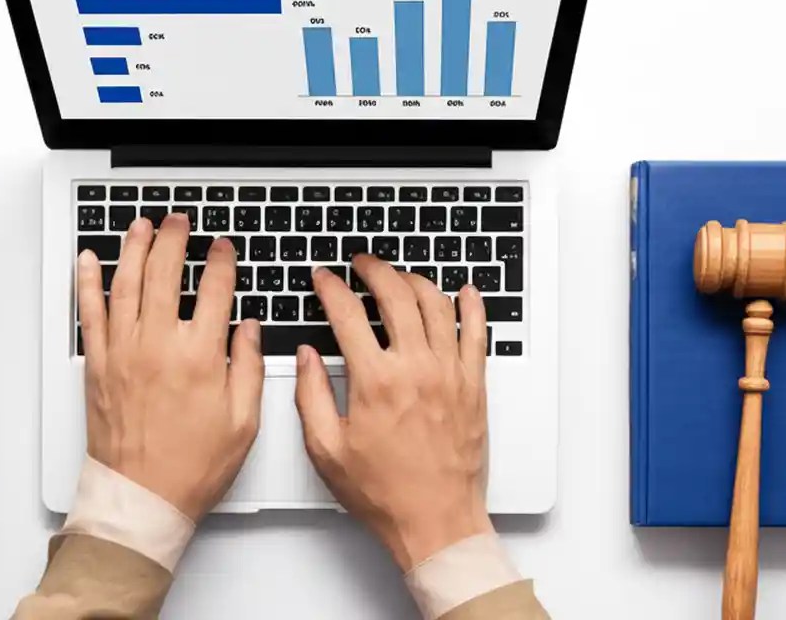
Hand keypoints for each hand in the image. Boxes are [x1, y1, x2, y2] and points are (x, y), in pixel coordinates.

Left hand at [76, 214, 263, 520]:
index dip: (221, 262)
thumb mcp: (243, 422)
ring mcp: (123, 353)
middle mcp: (159, 347)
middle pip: (165, 273)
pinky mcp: (98, 365)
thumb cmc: (191, 468)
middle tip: (179, 222)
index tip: (223, 249)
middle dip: (174, 239)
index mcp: (201, 358)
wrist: (143, 498)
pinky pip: (89, 313)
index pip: (214, 290)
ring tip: (141, 226)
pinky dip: (88, 283)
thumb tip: (248, 329)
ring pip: (126, 284)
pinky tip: (90, 261)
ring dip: (133, 248)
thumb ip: (249, 367)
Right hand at [295, 256, 490, 569]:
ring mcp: (450, 373)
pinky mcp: (474, 385)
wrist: (436, 521)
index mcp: (376, 381)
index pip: (348, 314)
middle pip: (396, 295)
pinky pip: (477, 332)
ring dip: (415, 281)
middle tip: (362, 264)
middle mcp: (416, 369)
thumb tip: (308, 357)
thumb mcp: (327, 449)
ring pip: (437, 305)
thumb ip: (312, 395)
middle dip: (375, 270)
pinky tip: (464, 293)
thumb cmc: (385, 493)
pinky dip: (471, 306)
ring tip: (400, 276)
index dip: (331, 287)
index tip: (324, 278)